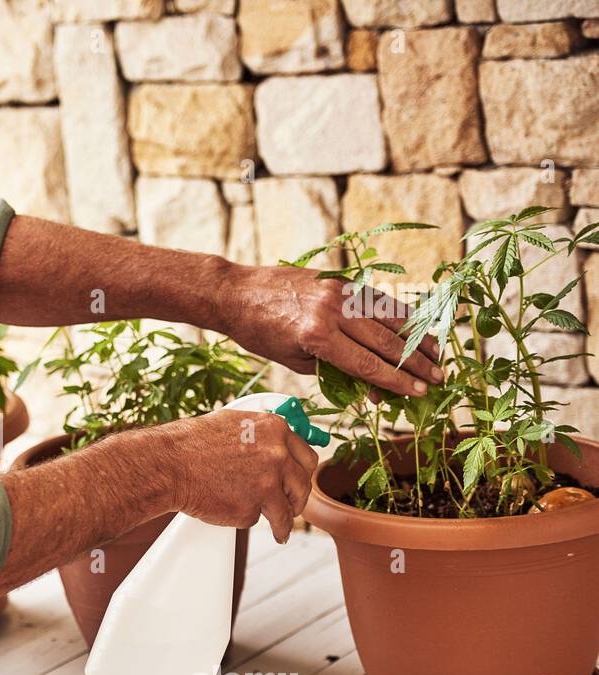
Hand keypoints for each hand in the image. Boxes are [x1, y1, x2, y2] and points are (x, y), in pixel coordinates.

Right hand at [156, 410, 318, 543]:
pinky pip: (255, 518)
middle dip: (298, 499)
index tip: (299, 481)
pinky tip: (233, 514)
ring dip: (283, 522)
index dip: (302, 472)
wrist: (169, 464)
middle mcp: (277, 455)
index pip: (306, 456)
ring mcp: (267, 484)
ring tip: (280, 529)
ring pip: (285, 510)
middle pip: (302, 485)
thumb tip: (277, 445)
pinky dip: (245, 519)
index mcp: (275, 430)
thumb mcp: (235, 423)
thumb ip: (262, 435)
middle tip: (291, 507)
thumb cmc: (192, 443)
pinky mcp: (251, 509)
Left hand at [213, 262, 443, 398]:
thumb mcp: (293, 359)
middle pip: (385, 342)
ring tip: (437, 356)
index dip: (396, 381)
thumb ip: (333, 369)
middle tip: (438, 379)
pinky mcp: (341, 280)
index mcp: (316, 337)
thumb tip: (371, 385)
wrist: (238, 293)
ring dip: (416, 338)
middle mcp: (332, 312)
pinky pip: (378, 300)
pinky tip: (416, 329)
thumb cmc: (260, 333)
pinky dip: (400, 315)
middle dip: (415, 363)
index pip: (367, 364)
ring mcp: (339, 292)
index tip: (419, 392)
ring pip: (389, 318)